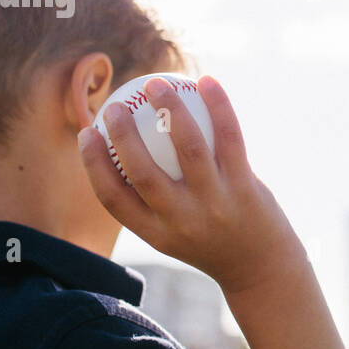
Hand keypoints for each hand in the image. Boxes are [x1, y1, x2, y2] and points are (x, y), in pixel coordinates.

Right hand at [78, 75, 307, 293]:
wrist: (262, 268)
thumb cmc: (211, 240)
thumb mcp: (175, 231)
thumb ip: (150, 200)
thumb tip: (123, 148)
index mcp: (156, 233)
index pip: (113, 198)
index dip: (92, 164)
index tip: (86, 133)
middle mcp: (183, 221)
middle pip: (143, 173)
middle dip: (122, 135)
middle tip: (113, 105)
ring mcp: (216, 204)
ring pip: (189, 148)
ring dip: (170, 109)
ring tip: (154, 83)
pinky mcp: (245, 188)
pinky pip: (229, 138)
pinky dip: (218, 106)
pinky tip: (206, 81)